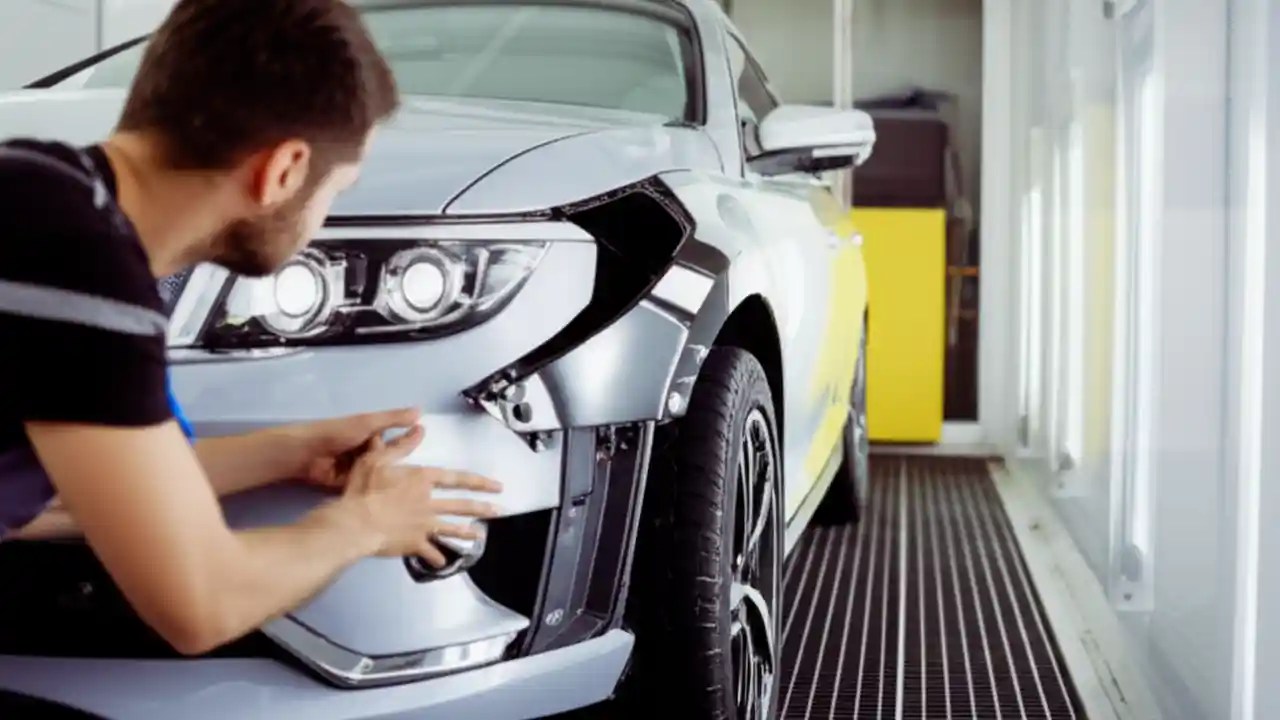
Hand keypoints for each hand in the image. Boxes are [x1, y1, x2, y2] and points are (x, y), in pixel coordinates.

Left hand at [292, 408, 421, 490]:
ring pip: (380, 475)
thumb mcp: (367, 423)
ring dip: (393, 480)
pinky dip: (378, 490)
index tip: (426, 440)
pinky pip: (367, 487)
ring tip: (418, 489)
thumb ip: (393, 419)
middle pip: (389, 459)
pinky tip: (397, 498)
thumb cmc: (337, 433)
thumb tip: (420, 411)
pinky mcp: (350, 486)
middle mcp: (366, 452)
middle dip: (404, 465)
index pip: (395, 439)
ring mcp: (358, 470)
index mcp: (370, 435)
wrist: (306, 454)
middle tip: (428, 474)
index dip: (409, 439)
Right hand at [337, 426, 503, 567]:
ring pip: (452, 528)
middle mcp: (429, 502)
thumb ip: (399, 444)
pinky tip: (443, 562)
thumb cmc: (364, 489)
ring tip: (482, 536)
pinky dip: (437, 558)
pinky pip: (430, 552)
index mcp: (422, 479)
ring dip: (467, 532)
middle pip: (461, 505)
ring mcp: (424, 525)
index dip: (478, 481)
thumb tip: (419, 427)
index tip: (496, 485)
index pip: (456, 478)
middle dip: (482, 507)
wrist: (356, 523)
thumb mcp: (377, 459)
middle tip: (499, 510)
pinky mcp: (415, 543)